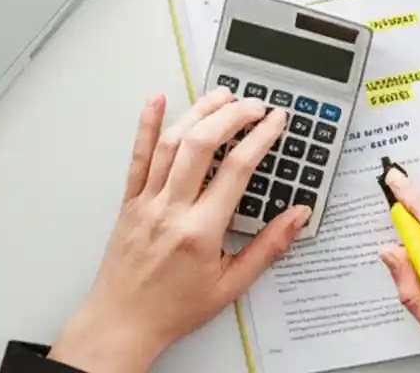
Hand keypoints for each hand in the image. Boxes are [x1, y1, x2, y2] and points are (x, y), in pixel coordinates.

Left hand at [49, 89, 310, 372]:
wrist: (122, 323)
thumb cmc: (173, 308)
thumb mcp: (232, 285)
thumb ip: (268, 247)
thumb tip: (297, 217)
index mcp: (200, 231)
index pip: (237, 169)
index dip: (261, 137)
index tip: (275, 122)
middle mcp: (171, 210)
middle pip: (202, 144)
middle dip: (233, 115)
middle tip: (254, 105)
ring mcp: (146, 202)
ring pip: (172, 143)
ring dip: (198, 112)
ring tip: (222, 96)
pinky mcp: (129, 201)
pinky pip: (137, 156)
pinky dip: (147, 125)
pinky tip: (157, 101)